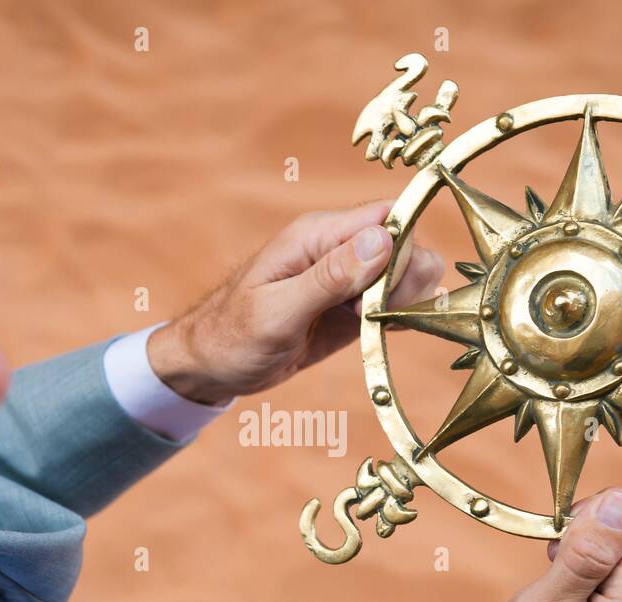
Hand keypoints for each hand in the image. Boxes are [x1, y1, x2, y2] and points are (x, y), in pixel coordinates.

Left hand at [145, 200, 443, 404]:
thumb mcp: (277, 312)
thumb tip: (382, 240)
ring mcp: (349, 276)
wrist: (211, 365)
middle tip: (370, 317)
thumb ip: (330, 277)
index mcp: (317, 235)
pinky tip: (379, 333)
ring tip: (368, 327)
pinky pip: (397, 299)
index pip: (388, 216)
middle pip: (408, 243)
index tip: (384, 292)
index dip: (403, 249)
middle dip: (406, 281)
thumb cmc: (232, 337)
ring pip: (409, 272)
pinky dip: (401, 316)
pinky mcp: (355, 305)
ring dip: (406, 302)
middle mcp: (338, 248)